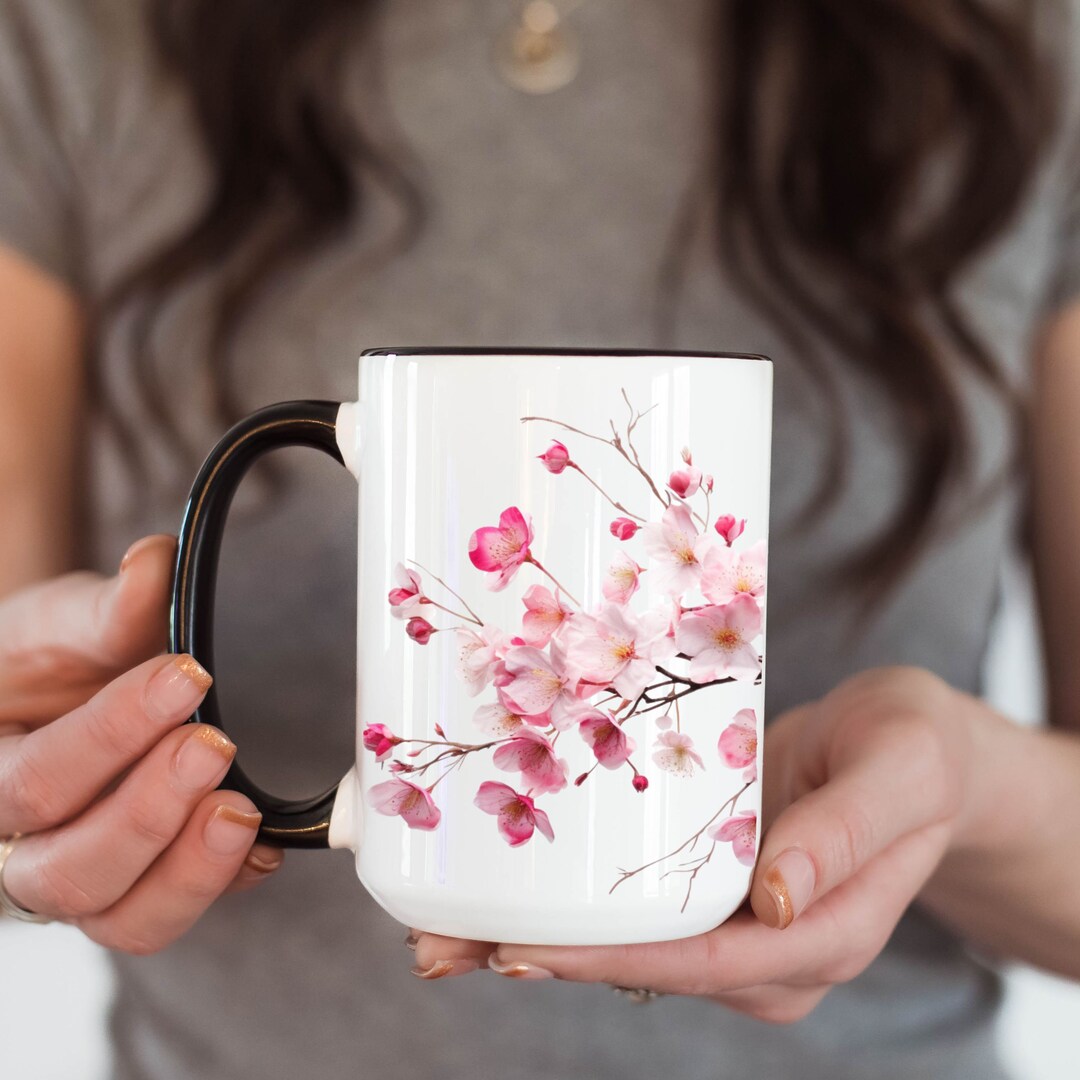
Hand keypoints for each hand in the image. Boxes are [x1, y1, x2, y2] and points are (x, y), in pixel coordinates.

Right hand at [0, 535, 282, 952]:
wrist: (54, 698)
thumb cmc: (43, 665)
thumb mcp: (54, 625)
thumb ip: (101, 610)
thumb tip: (152, 566)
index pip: (34, 783)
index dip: (111, 734)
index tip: (188, 675)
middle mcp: (20, 850)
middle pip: (69, 871)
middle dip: (149, 810)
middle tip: (213, 748)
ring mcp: (81, 879)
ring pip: (121, 919)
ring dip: (188, 869)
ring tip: (241, 812)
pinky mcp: (140, 887)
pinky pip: (175, 911)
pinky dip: (222, 884)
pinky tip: (263, 844)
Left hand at [413, 667, 975, 1021]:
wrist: (914, 749)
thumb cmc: (916, 752)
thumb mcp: (899, 771)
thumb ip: (845, 831)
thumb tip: (777, 900)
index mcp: (824, 932)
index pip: (705, 962)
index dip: (612, 959)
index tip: (525, 949)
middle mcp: (773, 943)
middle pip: (650, 967)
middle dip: (547, 958)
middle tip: (443, 945)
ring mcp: (740, 920)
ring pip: (632, 945)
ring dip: (541, 937)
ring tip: (443, 931)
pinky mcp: (715, 886)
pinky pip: (639, 905)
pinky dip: (574, 902)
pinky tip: (509, 890)